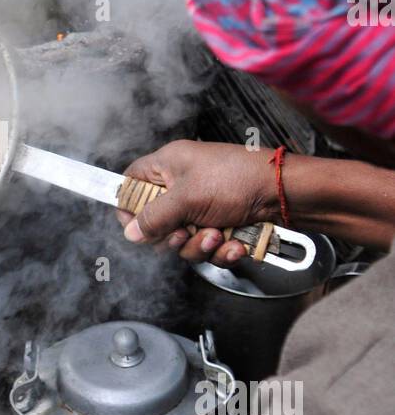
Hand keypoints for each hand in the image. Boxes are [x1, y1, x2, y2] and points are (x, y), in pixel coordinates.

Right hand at [116, 138, 276, 266]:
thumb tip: (131, 231)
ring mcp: (203, 205)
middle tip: (184, 232)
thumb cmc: (239, 180)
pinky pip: (208, 246)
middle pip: (157, 220)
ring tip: (217, 236)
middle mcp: (183, 184)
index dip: (130, 207)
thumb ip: (154, 217)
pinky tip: (234, 244)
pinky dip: (221, 249)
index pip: (132, 183)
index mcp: (169, 164)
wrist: (285, 194)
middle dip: (173, 236)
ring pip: (183, 239)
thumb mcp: (187, 198)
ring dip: (199, 245)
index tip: (137, 227)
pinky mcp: (222, 222)